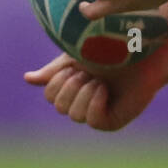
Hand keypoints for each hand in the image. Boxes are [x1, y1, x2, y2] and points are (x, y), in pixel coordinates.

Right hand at [23, 51, 160, 131]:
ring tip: (100, 80)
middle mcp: (83, 101)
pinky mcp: (113, 120)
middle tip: (89, 72)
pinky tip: (105, 90)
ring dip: (84, 93)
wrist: (139, 49)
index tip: (75, 65)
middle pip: (58, 105)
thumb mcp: (75, 55)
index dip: (59, 79)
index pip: (50, 93)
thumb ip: (54, 70)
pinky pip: (92, 121)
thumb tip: (28, 79)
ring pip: (73, 115)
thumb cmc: (111, 46)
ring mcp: (97, 112)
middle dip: (71, 85)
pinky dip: (95, 103)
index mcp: (74, 85)